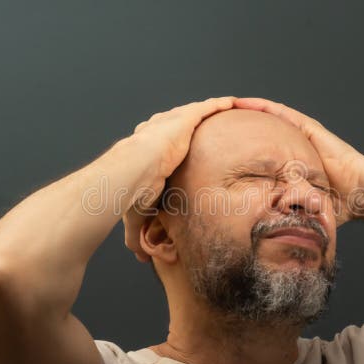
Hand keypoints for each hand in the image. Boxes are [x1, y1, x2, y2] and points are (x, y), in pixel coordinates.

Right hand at [123, 96, 235, 261]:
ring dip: (211, 111)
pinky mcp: (185, 118)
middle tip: (213, 128)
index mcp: (145, 147)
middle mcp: (157, 130)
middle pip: (181, 123)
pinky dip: (220, 105)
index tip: (185, 150)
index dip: (174, 145)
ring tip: (229, 110)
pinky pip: (208, 108)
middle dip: (194, 123)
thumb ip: (139, 233)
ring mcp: (172, 122)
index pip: (162, 143)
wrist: (130, 171)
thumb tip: (141, 259)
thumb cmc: (129, 191)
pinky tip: (233, 104)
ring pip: (196, 112)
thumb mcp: (136, 214)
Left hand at [232, 97, 363, 225]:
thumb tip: (260, 227)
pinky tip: (243, 102)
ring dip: (247, 110)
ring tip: (223, 105)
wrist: (358, 192)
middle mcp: (294, 146)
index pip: (261, 152)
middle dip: (241, 126)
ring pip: (268, 117)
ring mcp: (301, 135)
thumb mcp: (300, 208)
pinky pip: (280, 112)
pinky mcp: (307, 127)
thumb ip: (282, 212)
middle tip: (216, 123)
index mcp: (290, 164)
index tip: (221, 147)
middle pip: (262, 131)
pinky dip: (261, 106)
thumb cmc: (336, 204)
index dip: (242, 148)